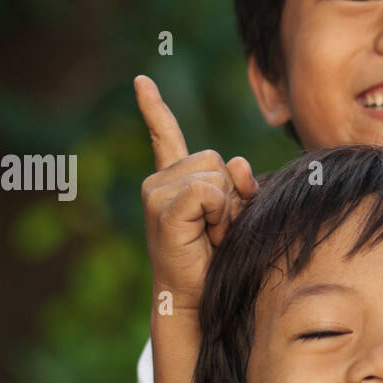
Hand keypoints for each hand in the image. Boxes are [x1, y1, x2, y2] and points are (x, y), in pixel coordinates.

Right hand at [137, 76, 257, 312]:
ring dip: (227, 207)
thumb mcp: (237, 215)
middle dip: (231, 194)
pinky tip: (206, 233)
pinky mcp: (163, 207)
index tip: (141, 81)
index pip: (165, 137)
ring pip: (215, 173)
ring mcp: (157, 194)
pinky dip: (219, 212)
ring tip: (212, 235)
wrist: (198, 300)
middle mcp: (159, 183)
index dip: (154, 109)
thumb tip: (240, 165)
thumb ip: (241, 185)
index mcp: (174, 183)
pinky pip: (209, 190)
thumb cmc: (219, 262)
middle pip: (216, 159)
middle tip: (217, 230)